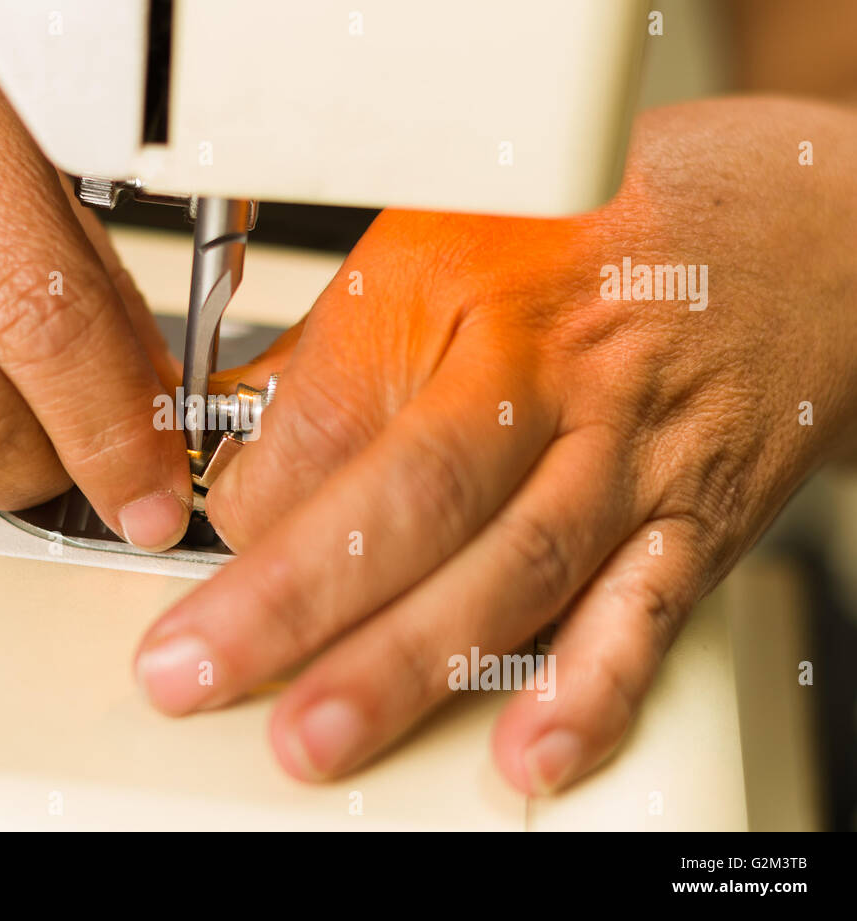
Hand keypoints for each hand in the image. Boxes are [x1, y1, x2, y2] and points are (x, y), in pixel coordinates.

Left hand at [134, 97, 856, 791]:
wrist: (815, 228)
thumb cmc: (619, 229)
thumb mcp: (454, 235)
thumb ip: (346, 352)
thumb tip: (243, 449)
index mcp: (472, 284)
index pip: (331, 409)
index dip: (248, 498)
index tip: (189, 553)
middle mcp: (555, 374)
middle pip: (413, 498)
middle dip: (291, 599)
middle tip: (194, 671)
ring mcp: (633, 454)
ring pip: (512, 573)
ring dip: (406, 666)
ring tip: (314, 734)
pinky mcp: (698, 520)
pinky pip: (643, 615)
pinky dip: (582, 693)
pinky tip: (524, 756)